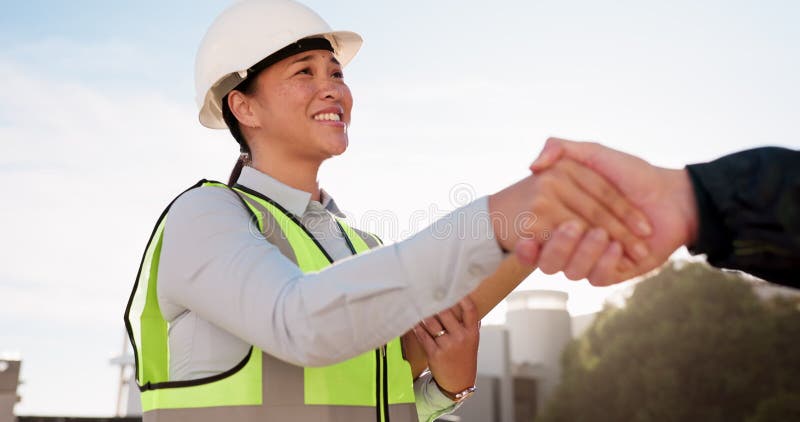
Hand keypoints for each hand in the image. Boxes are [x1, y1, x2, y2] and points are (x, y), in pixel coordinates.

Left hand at [412, 297, 479, 395]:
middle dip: (436, 301)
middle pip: (446, 312)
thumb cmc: (464, 357)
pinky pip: (422, 335)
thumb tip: (464, 300)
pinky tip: (413, 320)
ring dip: (423, 312)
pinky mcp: (434, 353)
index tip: (454, 286)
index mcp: (472, 333)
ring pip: (431, 322)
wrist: (459, 382)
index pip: (470, 310)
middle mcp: (461, 337)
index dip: (463, 297)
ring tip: (417, 303)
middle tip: (427, 290)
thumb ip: (469, 323)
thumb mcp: (472, 340)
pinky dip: (417, 326)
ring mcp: (447, 346)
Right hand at [526, 137, 698, 283]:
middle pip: (550, 258)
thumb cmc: (632, 174)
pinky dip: (604, 262)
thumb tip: (532, 165)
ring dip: (583, 254)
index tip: (525, 237)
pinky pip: (598, 278)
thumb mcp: (593, 153)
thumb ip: (561, 149)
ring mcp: (591, 258)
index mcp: (560, 216)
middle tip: (571, 227)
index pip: (538, 233)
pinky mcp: (612, 272)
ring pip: (571, 272)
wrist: (672, 196)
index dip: (529, 241)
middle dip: (558, 246)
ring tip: (601, 234)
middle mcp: (573, 241)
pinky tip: (616, 247)